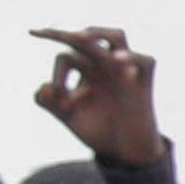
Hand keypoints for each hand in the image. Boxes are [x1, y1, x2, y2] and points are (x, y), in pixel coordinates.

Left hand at [32, 26, 161, 164]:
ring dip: (96, 33)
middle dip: (61, 33)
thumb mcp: (68, 118)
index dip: (58, 75)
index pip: (65, 57)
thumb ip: (49, 103)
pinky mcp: (144, 81)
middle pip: (85, 35)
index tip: (60, 103)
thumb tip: (45, 87)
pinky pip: (144, 60)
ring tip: (77, 37)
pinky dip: (131, 58)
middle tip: (41, 31)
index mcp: (85, 68)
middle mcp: (104, 63)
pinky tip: (117, 61)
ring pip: (116, 35)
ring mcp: (124, 69)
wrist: (125, 152)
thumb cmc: (99, 131)